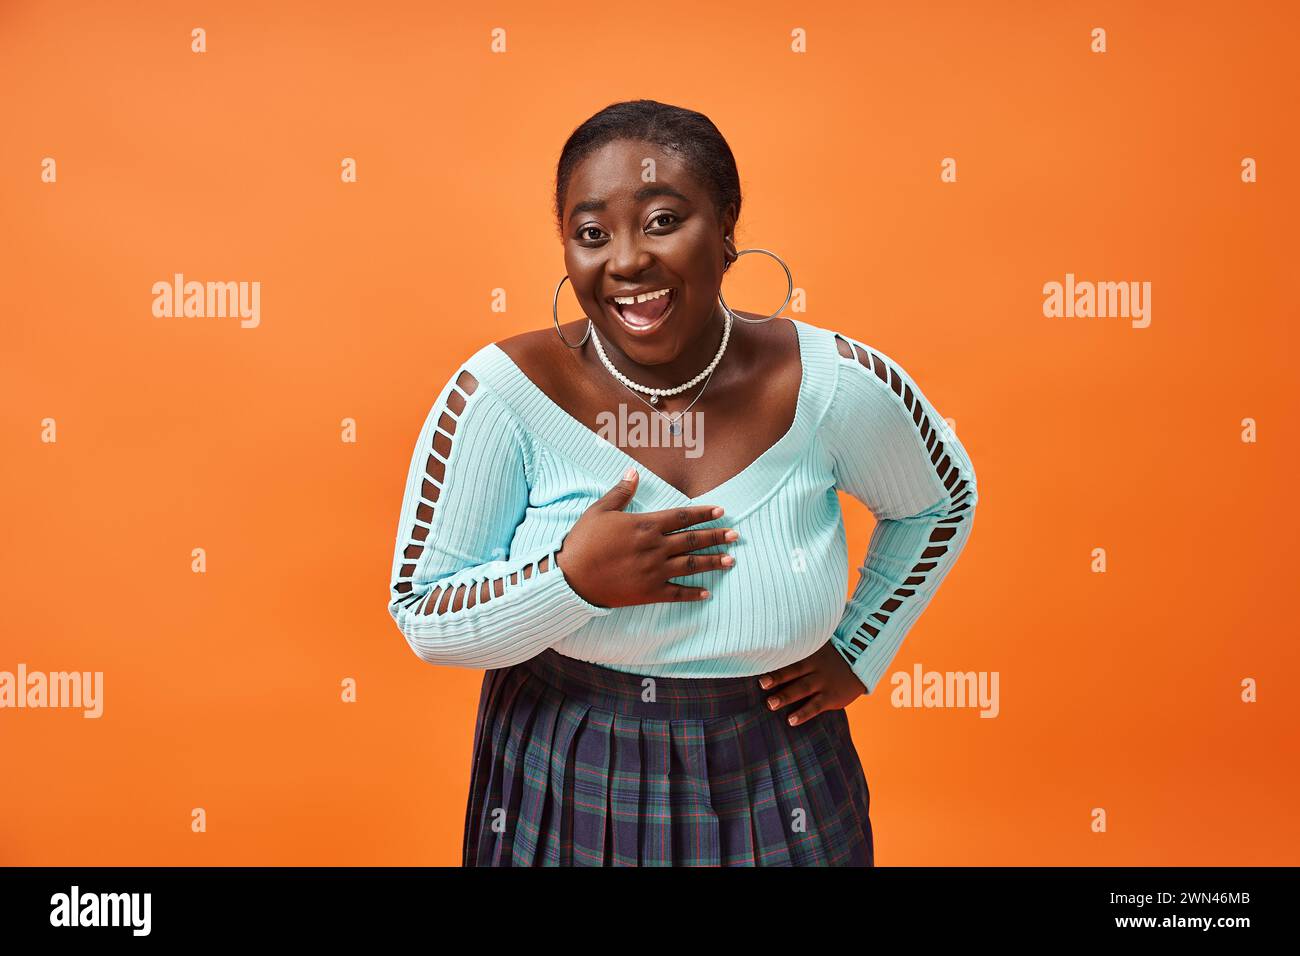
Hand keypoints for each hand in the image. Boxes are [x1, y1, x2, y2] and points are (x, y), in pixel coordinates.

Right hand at [554, 468, 738, 608]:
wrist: (572, 577)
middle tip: (736, 535)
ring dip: (713, 562)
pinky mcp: (648, 592)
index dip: (703, 513)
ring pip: (690, 565)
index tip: (720, 511)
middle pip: (692, 540)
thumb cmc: (583, 542)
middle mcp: (655, 547)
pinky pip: (676, 593)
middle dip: (716, 536)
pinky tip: (706, 593)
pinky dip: (692, 593)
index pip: (682, 516)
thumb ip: (621, 492)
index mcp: (646, 525)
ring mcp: (654, 571)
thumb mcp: (600, 511)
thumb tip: (633, 472)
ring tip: (731, 560)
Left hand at [757, 640, 864, 725]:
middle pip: (793, 671)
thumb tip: (773, 650)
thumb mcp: (818, 646)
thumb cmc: (832, 656)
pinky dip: (803, 713)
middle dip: (776, 678)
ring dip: (786, 696)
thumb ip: (800, 650)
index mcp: (810, 653)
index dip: (774, 660)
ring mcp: (824, 682)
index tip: (757, 663)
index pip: (789, 655)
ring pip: (802, 689)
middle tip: (761, 684)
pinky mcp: (831, 696)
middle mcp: (815, 666)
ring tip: (770, 704)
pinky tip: (791, 720)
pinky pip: (815, 706)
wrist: (862, 663)